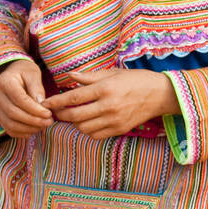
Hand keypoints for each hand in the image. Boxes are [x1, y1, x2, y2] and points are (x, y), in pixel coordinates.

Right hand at [0, 58, 51, 136]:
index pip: (19, 99)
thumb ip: (37, 88)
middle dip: (33, 120)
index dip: (34, 109)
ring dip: (28, 128)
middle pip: (13, 113)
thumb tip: (42, 104)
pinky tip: (34, 130)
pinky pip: (8, 128)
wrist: (13, 73)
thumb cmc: (25, 72)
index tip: (48, 114)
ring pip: (10, 123)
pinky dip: (21, 132)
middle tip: (49, 122)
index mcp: (5, 82)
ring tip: (44, 126)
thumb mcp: (33, 74)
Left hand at [42, 68, 178, 139]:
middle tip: (56, 111)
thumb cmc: (137, 80)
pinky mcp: (120, 129)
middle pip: (74, 115)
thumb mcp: (114, 73)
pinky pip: (96, 135)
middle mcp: (109, 106)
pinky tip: (90, 122)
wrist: (161, 94)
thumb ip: (90, 76)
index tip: (45, 103)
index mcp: (105, 89)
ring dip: (75, 123)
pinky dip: (88, 130)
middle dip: (61, 114)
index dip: (55, 101)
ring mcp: (115, 119)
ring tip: (75, 115)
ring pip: (83, 128)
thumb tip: (69, 76)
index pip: (72, 98)